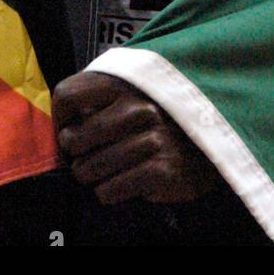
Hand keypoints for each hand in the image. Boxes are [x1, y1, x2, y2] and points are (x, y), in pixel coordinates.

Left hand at [52, 70, 223, 204]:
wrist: (213, 137)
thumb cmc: (164, 115)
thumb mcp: (136, 90)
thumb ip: (103, 95)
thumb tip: (64, 118)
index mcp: (126, 82)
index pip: (69, 94)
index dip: (60, 118)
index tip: (66, 129)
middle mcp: (138, 108)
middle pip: (75, 139)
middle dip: (76, 153)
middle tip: (87, 155)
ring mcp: (151, 139)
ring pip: (89, 170)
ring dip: (92, 175)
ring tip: (106, 170)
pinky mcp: (161, 170)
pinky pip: (109, 190)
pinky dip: (109, 191)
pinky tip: (123, 182)